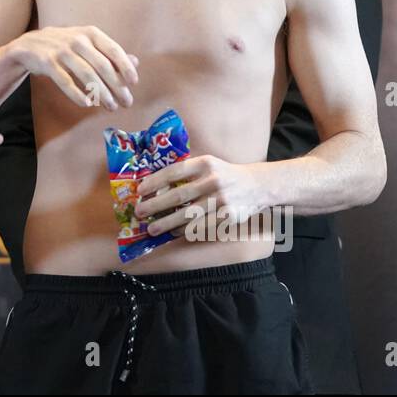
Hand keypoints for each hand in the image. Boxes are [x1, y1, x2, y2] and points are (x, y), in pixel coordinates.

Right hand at [12, 26, 138, 110]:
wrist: (29, 45)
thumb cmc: (65, 46)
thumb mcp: (87, 43)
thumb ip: (110, 52)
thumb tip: (135, 62)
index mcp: (90, 33)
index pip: (113, 49)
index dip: (125, 66)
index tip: (134, 83)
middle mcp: (77, 39)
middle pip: (102, 65)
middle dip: (117, 86)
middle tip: (126, 102)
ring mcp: (61, 51)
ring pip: (86, 75)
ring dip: (101, 93)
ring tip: (111, 107)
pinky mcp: (47, 63)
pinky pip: (65, 82)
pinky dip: (77, 94)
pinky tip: (87, 104)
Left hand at [134, 154, 267, 237]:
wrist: (257, 185)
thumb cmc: (224, 175)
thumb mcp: (209, 164)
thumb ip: (187, 171)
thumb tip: (155, 184)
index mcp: (205, 163)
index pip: (174, 171)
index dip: (155, 181)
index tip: (140, 190)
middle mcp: (213, 179)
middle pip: (178, 194)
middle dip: (156, 205)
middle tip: (140, 212)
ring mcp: (222, 199)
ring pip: (188, 214)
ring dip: (167, 223)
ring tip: (152, 229)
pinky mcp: (229, 215)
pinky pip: (202, 226)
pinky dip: (185, 230)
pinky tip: (174, 233)